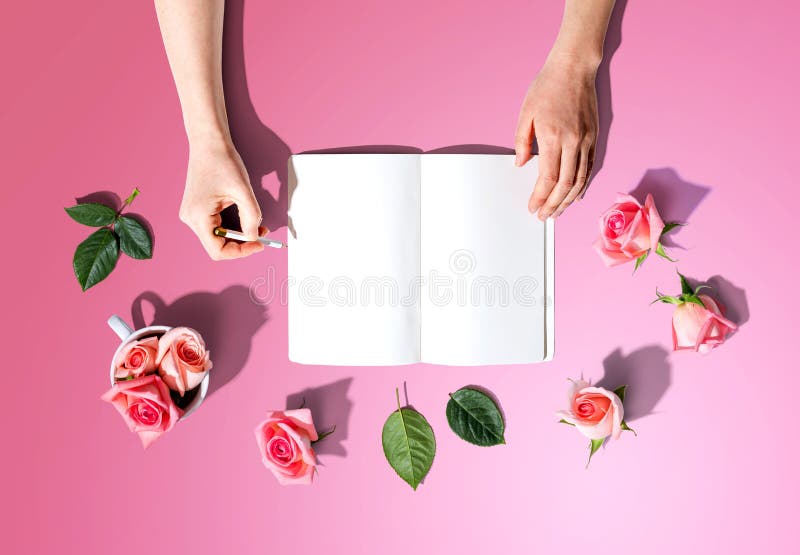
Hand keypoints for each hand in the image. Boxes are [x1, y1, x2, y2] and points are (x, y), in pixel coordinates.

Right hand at [179, 140, 264, 259]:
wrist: (209, 143)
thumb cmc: (222, 161)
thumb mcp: (243, 191)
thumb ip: (252, 217)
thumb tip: (254, 237)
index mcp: (198, 216)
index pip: (218, 251)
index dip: (241, 252)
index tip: (258, 244)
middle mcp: (190, 219)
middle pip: (218, 246)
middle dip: (242, 243)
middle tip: (261, 234)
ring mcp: (192, 215)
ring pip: (217, 237)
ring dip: (238, 235)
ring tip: (255, 225)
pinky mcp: (197, 210)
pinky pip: (215, 227)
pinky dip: (231, 227)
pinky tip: (243, 219)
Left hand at [515, 55, 598, 219]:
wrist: (574, 68)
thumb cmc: (547, 87)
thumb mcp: (525, 113)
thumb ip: (522, 141)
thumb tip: (521, 165)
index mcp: (553, 136)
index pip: (548, 178)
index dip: (541, 197)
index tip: (533, 207)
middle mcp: (574, 141)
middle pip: (565, 184)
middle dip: (554, 204)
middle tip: (544, 217)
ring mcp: (587, 140)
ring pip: (580, 179)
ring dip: (568, 200)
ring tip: (558, 211)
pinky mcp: (594, 137)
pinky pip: (589, 168)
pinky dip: (582, 185)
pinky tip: (575, 195)